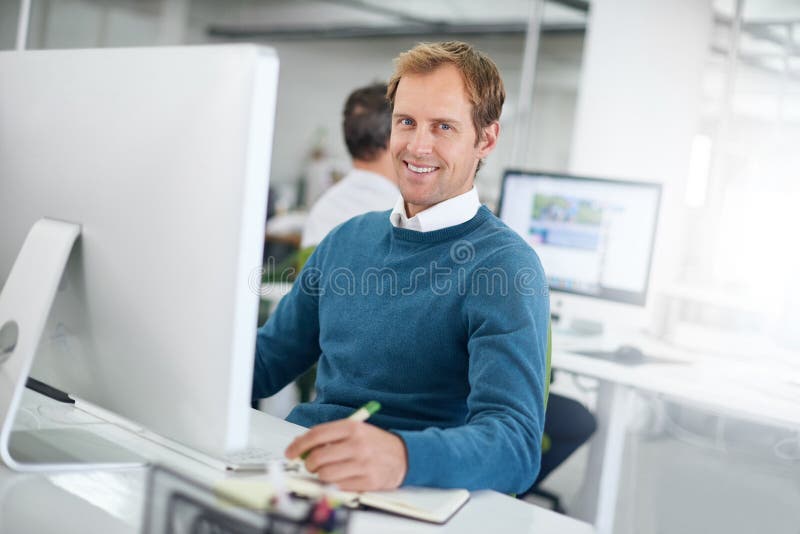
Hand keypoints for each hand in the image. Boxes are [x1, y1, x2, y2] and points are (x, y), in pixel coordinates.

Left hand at [285, 419, 407, 490]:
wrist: (403, 455)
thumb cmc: (373, 443)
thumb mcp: (354, 431)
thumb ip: (329, 436)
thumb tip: (301, 446)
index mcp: (352, 427)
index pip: (317, 434)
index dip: (299, 445)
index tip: (290, 453)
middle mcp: (357, 444)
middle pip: (318, 457)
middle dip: (309, 464)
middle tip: (311, 465)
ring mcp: (363, 464)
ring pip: (326, 474)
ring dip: (321, 475)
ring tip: (327, 471)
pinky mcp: (369, 481)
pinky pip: (339, 486)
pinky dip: (334, 484)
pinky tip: (340, 478)